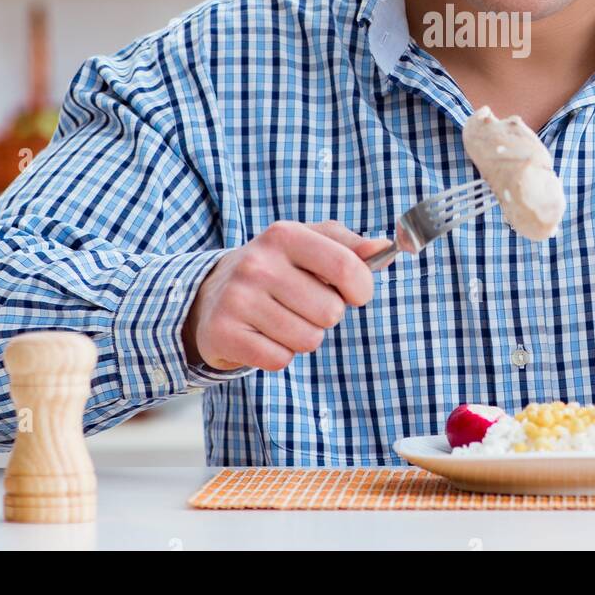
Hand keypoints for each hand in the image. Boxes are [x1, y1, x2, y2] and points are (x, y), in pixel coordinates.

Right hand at [182, 220, 392, 372]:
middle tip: (302, 304)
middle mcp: (259, 263)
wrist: (211, 294)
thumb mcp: (308, 244)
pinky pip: (280, 359)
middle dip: (326, 315)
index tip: (356, 294)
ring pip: (308, 339)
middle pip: (331, 311)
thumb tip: (383, 248)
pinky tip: (263, 335)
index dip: (362, 289)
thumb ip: (349, 246)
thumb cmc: (275, 268)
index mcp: (285, 235)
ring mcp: (238, 298)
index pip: (346, 267)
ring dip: (302, 336)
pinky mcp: (224, 332)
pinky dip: (278, 355)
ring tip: (281, 319)